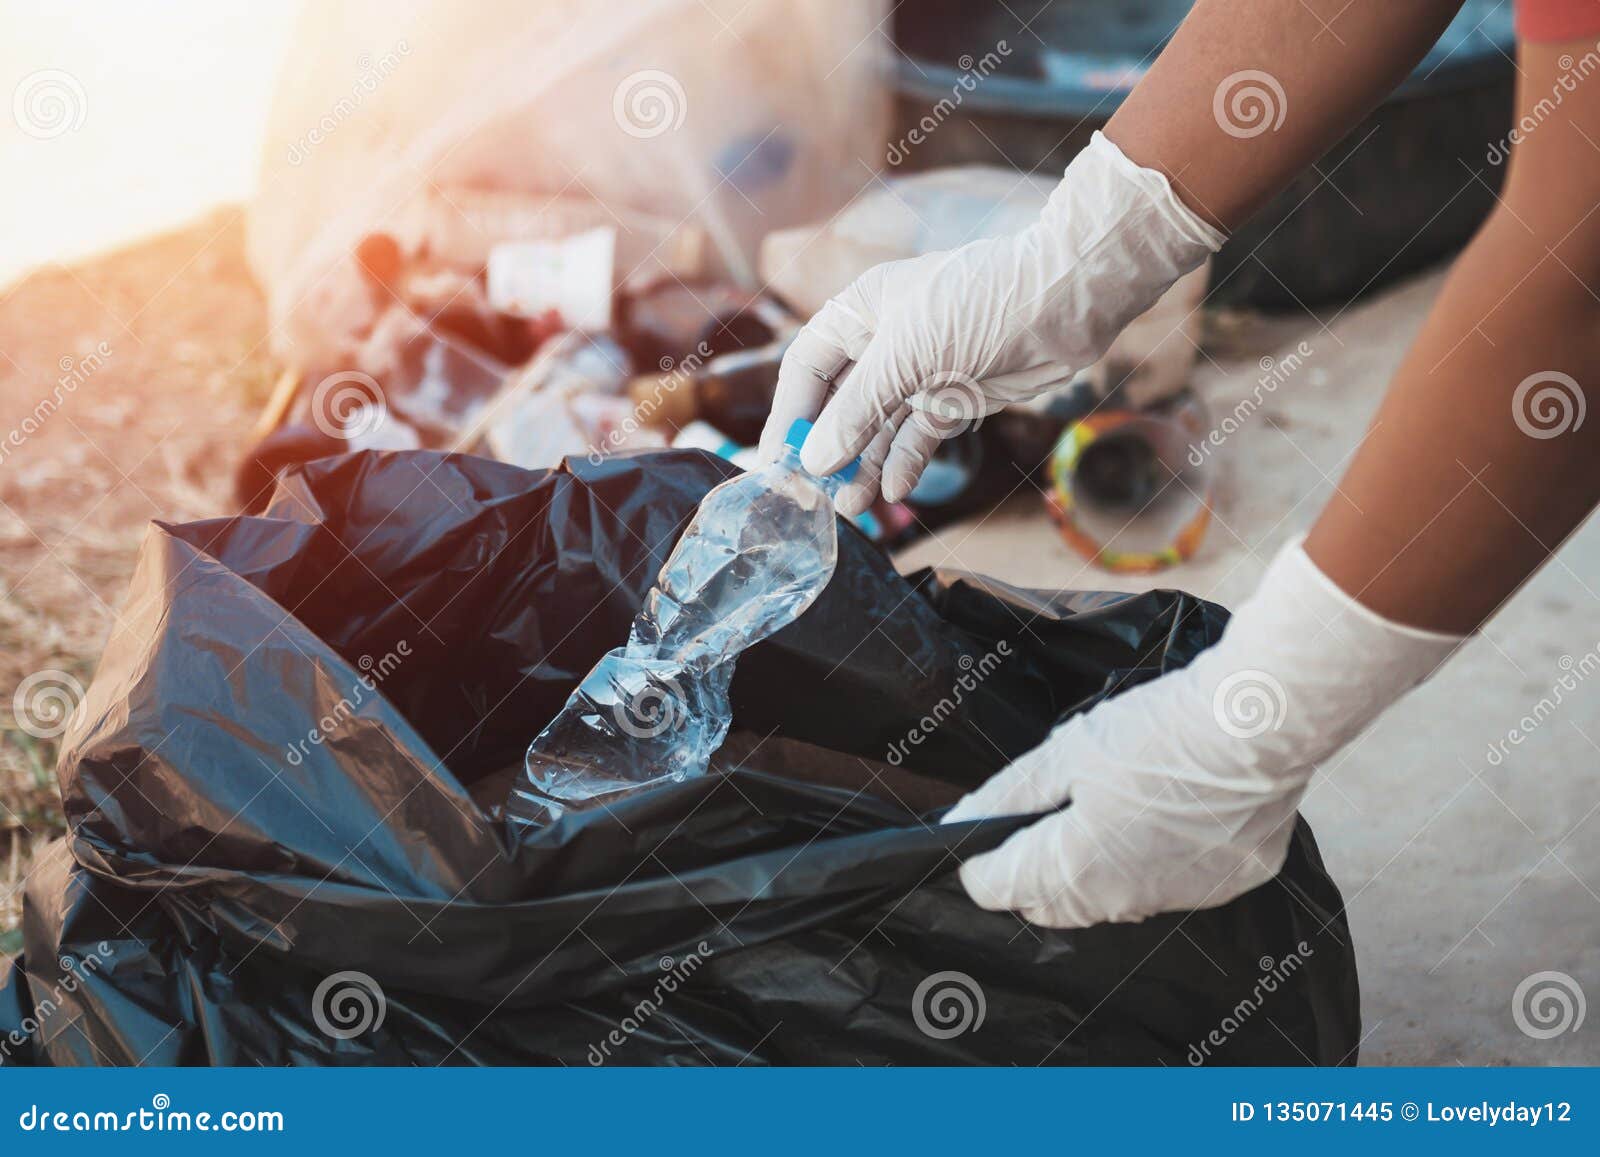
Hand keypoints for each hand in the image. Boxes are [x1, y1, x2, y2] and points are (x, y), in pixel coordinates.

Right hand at [758, 131, 1225, 514]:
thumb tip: (815, 459)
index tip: (777, 464)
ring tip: (853, 508)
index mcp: (860, 313)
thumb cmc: (978, 306)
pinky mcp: (957, 397)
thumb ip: (856, 410)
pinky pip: (919, 437)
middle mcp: (885, 343)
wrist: (1063, 301)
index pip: (806, 369)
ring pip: (879, 428)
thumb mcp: (905, 356)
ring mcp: (922, 372)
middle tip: (812, 498)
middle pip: (839, 404)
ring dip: (865, 467)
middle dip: (827, 451)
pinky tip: (897, 493)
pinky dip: (907, 464)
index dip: (788, 416)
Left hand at [944, 538, 1460, 927]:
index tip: (985, 832)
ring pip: (1111, 899)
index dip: (980, 860)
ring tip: (1109, 810)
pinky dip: (1157, 861)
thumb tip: (959, 822)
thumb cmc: (1157, 730)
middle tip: (1044, 816)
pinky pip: (1169, 886)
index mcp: (1072, 870)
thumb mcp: (1067, 751)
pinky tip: (1168, 815)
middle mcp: (1121, 902)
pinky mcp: (1224, 886)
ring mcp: (1177, 899)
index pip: (996, 889)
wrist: (1259, 725)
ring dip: (1096, 869)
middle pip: (1051, 903)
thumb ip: (1009, 794)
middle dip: (1033, 870)